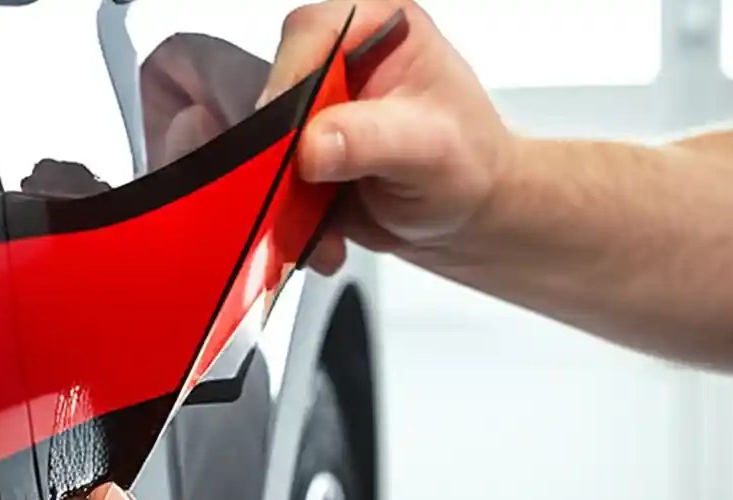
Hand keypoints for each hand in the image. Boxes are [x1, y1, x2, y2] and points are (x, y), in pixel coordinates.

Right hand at [262, 0, 514, 273]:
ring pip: (263, 143)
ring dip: (282, 194)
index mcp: (377, 29)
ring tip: (320, 226)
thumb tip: (312, 145)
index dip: (290, 78)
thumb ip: (372, 141)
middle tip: (297, 190)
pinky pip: (269, 182)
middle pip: (275, 88)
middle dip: (280, 150)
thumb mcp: (430, 150)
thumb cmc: (468, 165)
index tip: (286, 134)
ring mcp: (315, 111)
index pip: (311, 32)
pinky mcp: (298, 154)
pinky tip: (325, 238)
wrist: (467, 213)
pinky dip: (287, 218)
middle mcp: (339, 62)